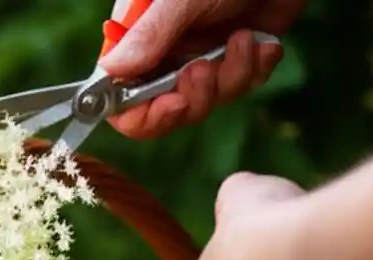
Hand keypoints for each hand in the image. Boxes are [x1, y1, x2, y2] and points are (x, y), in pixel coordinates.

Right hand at [99, 0, 307, 138]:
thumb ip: (150, 35)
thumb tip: (110, 70)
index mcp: (138, 33)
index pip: (119, 93)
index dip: (139, 112)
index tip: (171, 104)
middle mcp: (165, 49)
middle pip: (164, 108)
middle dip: (193, 97)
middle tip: (206, 70)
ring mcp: (199, 54)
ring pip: (207, 100)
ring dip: (231, 77)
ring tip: (244, 40)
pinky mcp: (234, 56)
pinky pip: (239, 86)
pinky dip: (254, 69)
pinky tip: (262, 42)